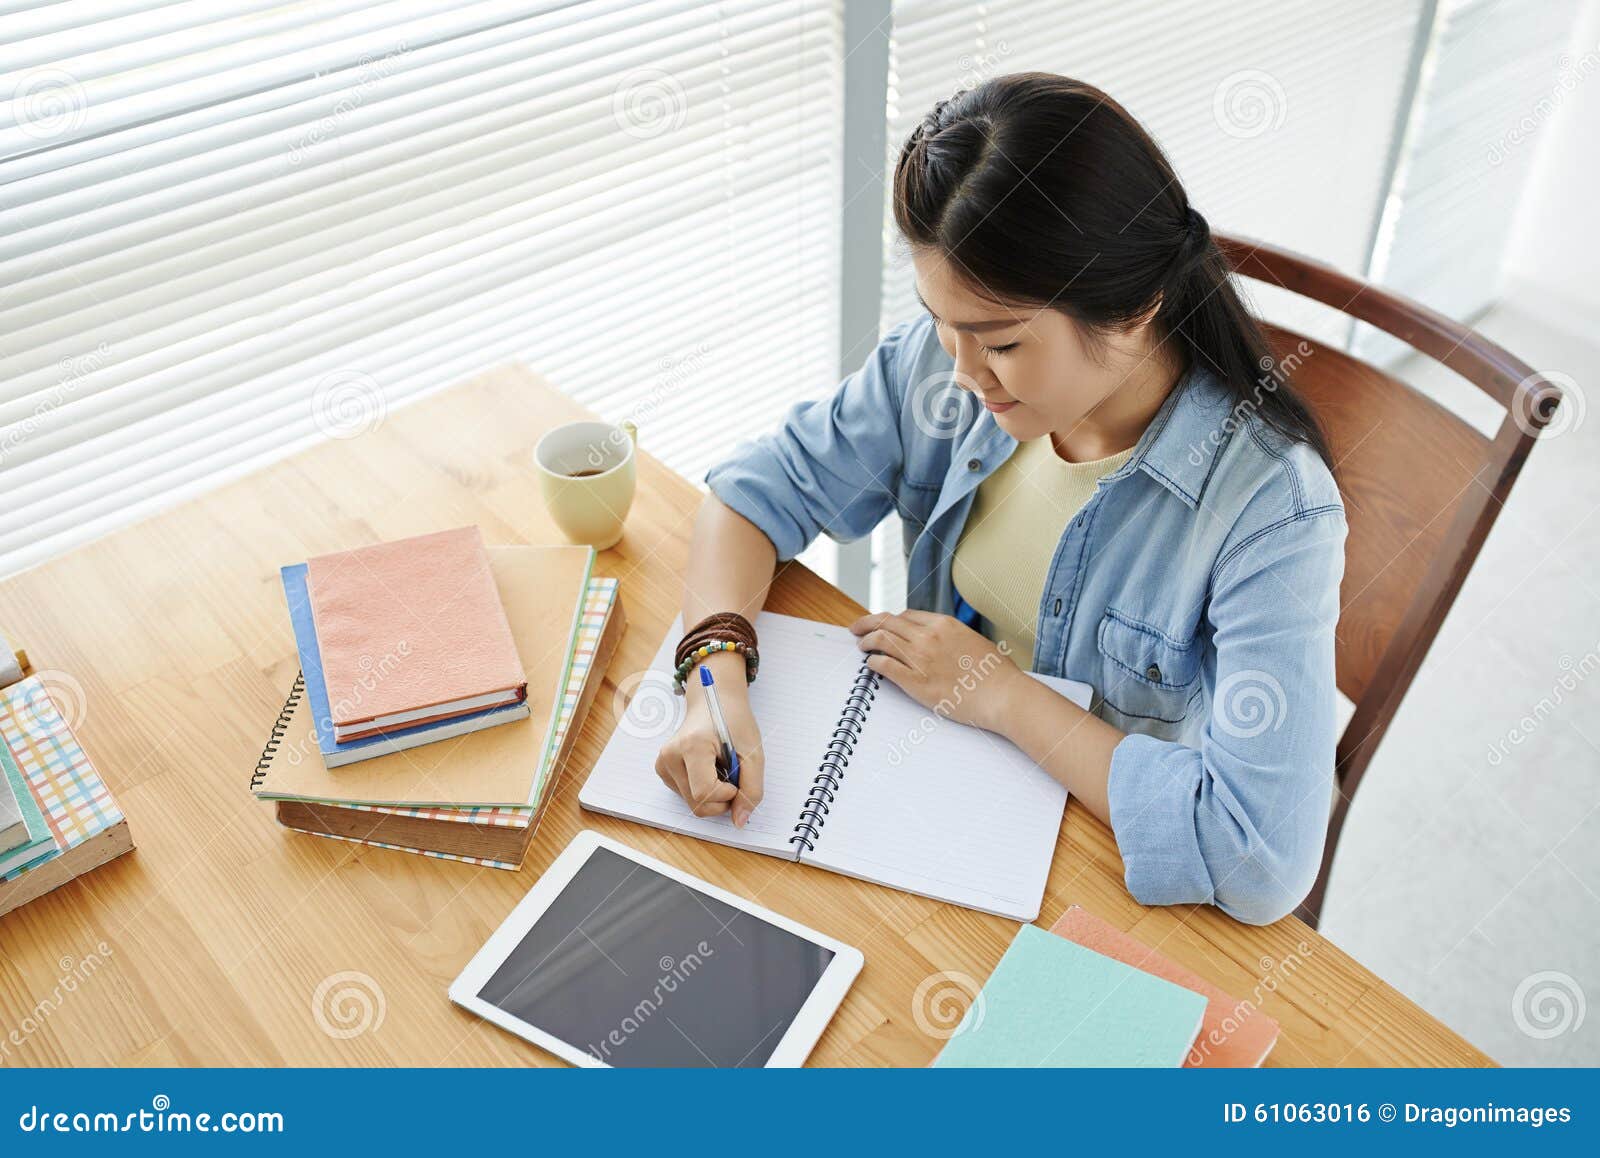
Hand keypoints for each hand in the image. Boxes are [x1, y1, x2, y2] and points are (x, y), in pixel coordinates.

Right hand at [654, 653, 764, 826]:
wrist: (713, 700)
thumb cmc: (734, 721)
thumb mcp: (753, 753)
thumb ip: (751, 789)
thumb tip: (739, 821)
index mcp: (692, 745)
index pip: (704, 793)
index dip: (727, 795)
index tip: (737, 779)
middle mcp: (670, 755)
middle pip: (698, 804)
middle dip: (722, 799)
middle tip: (733, 775)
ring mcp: (663, 763)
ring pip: (693, 803)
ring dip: (714, 794)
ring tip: (720, 767)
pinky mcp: (662, 770)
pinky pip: (687, 796)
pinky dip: (703, 790)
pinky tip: (708, 769)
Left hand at [850, 610, 1021, 730]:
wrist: (1003, 695)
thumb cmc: (995, 672)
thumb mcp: (973, 640)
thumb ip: (951, 636)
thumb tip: (938, 638)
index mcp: (944, 624)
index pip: (906, 615)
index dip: (890, 619)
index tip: (883, 624)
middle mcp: (928, 636)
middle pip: (887, 622)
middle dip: (867, 622)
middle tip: (856, 627)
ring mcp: (920, 659)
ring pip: (881, 640)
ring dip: (866, 641)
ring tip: (860, 645)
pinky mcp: (916, 682)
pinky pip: (884, 666)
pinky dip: (873, 662)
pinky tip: (871, 664)